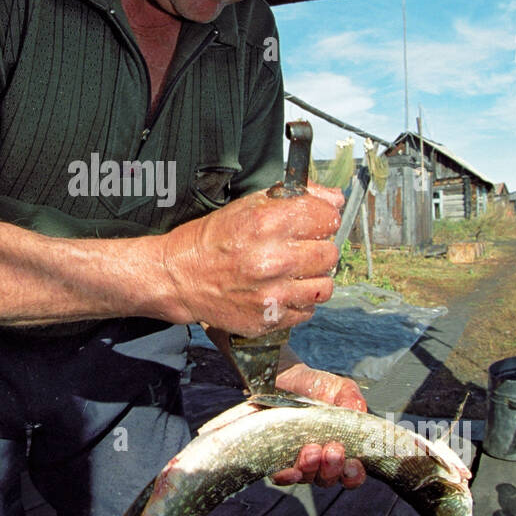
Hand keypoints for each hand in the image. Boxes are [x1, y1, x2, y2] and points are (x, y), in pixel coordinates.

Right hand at [160, 184, 341, 334]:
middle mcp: (273, 259)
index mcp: (268, 223)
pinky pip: (307, 311)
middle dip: (318, 249)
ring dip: (313, 279)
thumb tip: (335, 199)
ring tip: (293, 273)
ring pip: (325, 287)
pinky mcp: (270, 319)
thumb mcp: (249, 205)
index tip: (314, 223)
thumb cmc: (214, 239)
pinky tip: (280, 291)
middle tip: (299, 249)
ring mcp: (273, 294)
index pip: (327, 218)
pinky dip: (298, 302)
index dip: (323, 218)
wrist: (181, 277)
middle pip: (330, 253)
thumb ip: (295, 197)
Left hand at [271, 363, 366, 487]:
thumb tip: (358, 410)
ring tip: (312, 450)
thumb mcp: (338, 388)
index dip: (354, 475)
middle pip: (327, 478)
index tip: (353, 463)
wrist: (282, 379)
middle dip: (332, 468)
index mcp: (340, 449)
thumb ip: (351, 398)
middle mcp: (318, 462)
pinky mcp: (272, 457)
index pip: (351, 474)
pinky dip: (286, 476)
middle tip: (333, 450)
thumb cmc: (315, 388)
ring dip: (310, 468)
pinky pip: (278, 476)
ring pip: (305, 477)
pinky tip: (291, 470)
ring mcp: (295, 461)